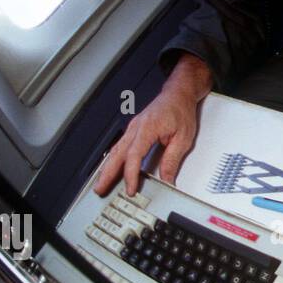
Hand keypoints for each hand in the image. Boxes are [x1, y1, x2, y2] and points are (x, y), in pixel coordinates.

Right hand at [93, 55, 211, 196]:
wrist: (178, 94)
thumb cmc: (181, 111)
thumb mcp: (183, 138)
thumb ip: (172, 160)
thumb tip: (167, 179)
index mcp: (147, 128)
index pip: (134, 155)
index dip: (130, 174)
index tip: (131, 188)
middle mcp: (136, 127)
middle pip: (117, 154)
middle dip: (107, 173)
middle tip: (99, 189)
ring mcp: (133, 128)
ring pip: (115, 150)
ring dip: (107, 168)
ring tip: (101, 183)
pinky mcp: (134, 130)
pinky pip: (120, 146)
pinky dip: (113, 159)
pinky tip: (111, 168)